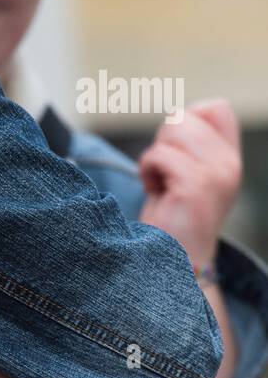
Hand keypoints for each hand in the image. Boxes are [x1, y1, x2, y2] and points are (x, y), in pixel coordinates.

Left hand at [138, 98, 242, 269]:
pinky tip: (154, 193)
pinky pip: (160, 154)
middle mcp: (229, 165)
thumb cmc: (170, 226)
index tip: (175, 156)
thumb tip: (175, 117)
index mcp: (229, 160)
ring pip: (172, 129)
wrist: (171, 269)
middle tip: (163, 179)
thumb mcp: (186, 179)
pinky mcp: (195, 186)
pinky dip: (147, 171)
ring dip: (154, 158)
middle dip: (162, 144)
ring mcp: (215, 175)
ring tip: (160, 187)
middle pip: (184, 117)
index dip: (187, 121)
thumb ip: (189, 148)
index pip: (216, 108)